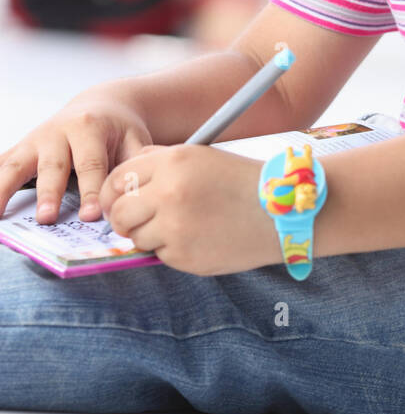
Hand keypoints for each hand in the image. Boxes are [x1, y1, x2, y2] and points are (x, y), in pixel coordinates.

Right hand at [0, 95, 152, 224]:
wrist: (99, 106)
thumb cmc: (119, 130)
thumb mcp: (135, 140)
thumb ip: (136, 165)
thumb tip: (137, 194)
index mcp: (89, 128)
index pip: (90, 164)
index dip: (91, 191)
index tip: (92, 217)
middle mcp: (57, 131)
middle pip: (52, 165)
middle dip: (49, 193)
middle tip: (47, 219)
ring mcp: (34, 140)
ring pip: (16, 164)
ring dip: (5, 189)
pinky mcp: (20, 148)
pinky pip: (1, 163)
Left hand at [97, 145, 281, 275]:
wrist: (281, 212)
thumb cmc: (240, 182)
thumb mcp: (200, 157)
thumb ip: (159, 165)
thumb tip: (121, 185)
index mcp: (172, 162)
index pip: (118, 179)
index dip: (114, 193)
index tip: (119, 202)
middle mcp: (169, 193)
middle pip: (120, 213)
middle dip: (125, 219)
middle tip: (138, 221)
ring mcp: (175, 227)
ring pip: (137, 238)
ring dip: (150, 235)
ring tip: (181, 226)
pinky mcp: (183, 255)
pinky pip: (161, 254)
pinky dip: (172, 249)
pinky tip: (198, 238)